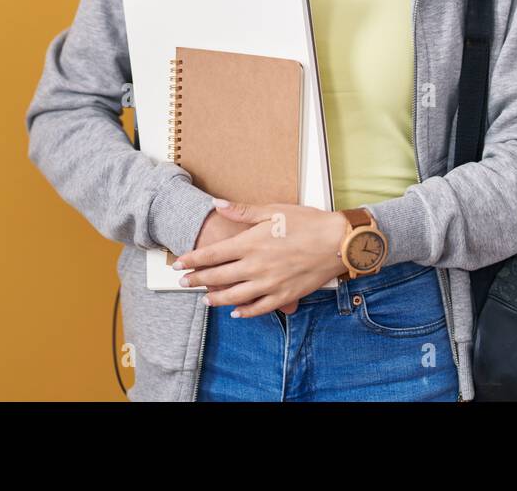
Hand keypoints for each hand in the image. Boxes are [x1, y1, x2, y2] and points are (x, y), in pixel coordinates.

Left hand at [172, 200, 348, 317]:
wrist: (337, 242)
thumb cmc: (307, 222)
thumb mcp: (273, 211)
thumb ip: (242, 211)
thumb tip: (216, 204)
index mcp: (251, 243)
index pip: (213, 255)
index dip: (193, 260)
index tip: (179, 263)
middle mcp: (256, 266)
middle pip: (218, 277)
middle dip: (198, 280)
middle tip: (183, 282)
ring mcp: (270, 284)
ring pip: (235, 296)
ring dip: (216, 298)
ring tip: (204, 299)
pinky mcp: (284, 295)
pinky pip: (259, 308)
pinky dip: (245, 312)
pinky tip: (235, 312)